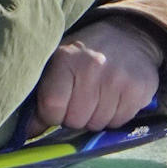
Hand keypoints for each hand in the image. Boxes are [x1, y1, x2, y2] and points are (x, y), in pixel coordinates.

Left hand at [22, 15, 164, 137]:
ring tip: (97, 97)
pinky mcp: (139, 90)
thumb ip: (41, 95)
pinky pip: (118, 122)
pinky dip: (113, 116)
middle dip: (73, 117)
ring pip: (97, 125)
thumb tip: (27, 132)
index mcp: (66, 58)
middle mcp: (93, 67)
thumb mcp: (57, 63)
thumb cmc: (84, 53)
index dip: (51, 114)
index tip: (55, 107)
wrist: (128, 35)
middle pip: (75, 120)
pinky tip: (113, 98)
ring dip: (94, 117)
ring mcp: (119, 79)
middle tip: (79, 99)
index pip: (52, 107)